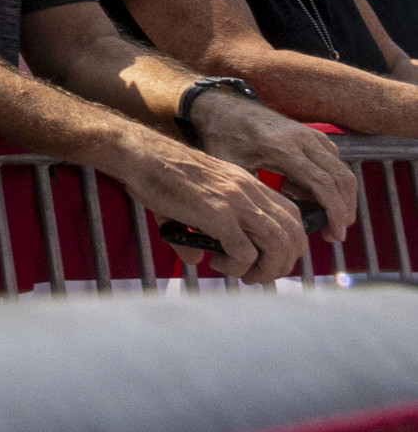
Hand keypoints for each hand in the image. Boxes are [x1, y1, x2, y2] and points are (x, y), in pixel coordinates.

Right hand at [113, 133, 311, 283]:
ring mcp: (235, 202)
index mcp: (247, 183)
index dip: (291, 242)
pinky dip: (237, 267)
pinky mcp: (217, 215)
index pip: (292, 215)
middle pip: (294, 235)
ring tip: (244, 276)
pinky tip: (218, 264)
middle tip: (261, 274)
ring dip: (266, 270)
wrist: (139, 155)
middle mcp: (248, 191)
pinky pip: (245, 253)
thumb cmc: (159, 173)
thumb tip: (195, 259)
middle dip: (283, 263)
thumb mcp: (192, 198)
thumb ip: (201, 228)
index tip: (272, 257)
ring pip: (277, 246)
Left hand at [191, 96, 357, 243]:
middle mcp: (302, 139)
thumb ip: (255, 193)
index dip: (335, 212)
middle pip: (341, 179)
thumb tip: (273, 226)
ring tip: (321, 218)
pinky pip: (334, 163)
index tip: (335, 234)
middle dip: (344, 210)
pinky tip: (306, 193)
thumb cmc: (223, 137)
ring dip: (341, 198)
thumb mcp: (231, 168)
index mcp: (281, 147)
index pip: (322, 183)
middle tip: (333, 233)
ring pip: (342, 171)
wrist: (222, 106)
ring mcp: (311, 135)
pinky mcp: (313, 135)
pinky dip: (332, 184)